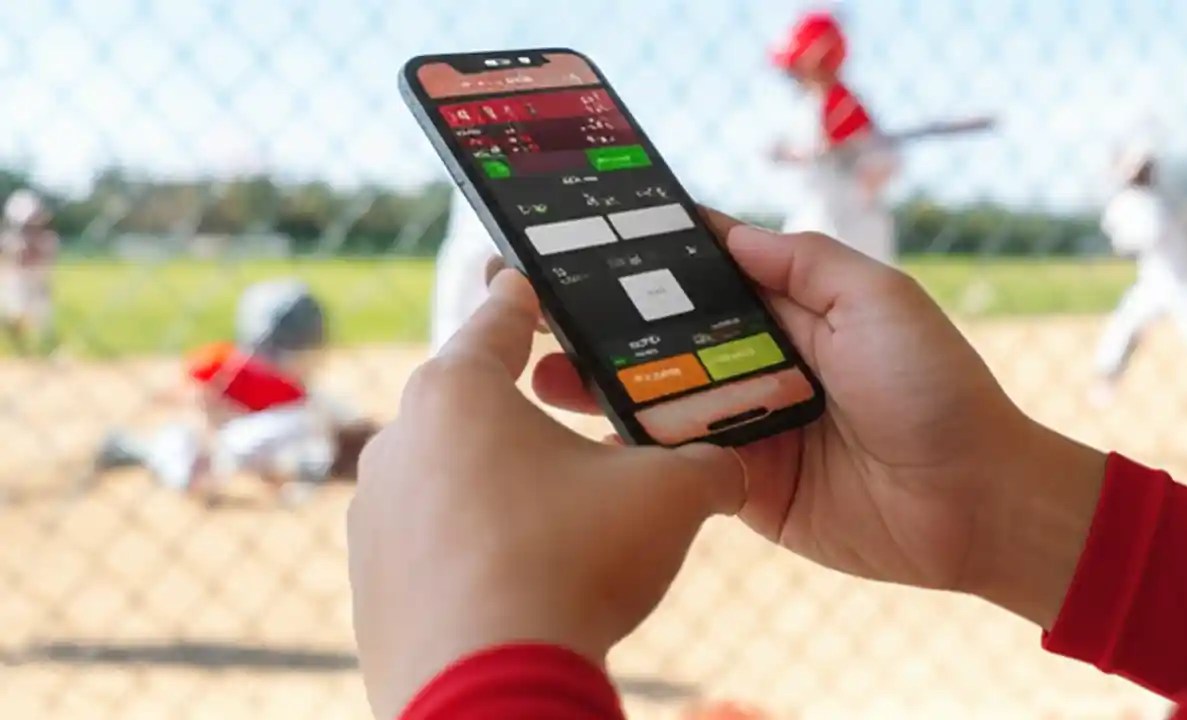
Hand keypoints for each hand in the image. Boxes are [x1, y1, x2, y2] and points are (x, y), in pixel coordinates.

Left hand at [347, 269, 745, 718]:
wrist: (488, 691)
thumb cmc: (571, 566)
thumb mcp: (667, 498)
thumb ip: (706, 466)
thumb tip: (734, 468)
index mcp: (460, 392)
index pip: (498, 317)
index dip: (526, 296)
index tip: (529, 282)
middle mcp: (401, 439)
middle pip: (470, 401)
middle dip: (521, 412)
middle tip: (570, 436)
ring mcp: (374, 511)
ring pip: (447, 473)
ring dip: (495, 485)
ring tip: (552, 524)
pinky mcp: (368, 578)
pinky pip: (427, 540)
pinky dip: (469, 546)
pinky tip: (514, 580)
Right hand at [534, 211, 1105, 627]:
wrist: (973, 504)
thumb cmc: (937, 389)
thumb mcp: (878, 300)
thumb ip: (804, 263)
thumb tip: (727, 230)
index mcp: (792, 313)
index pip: (707, 277)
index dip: (651, 260)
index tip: (585, 241)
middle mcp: (761, 366)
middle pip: (668, 340)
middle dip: (607, 323)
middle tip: (536, 305)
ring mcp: (748, 426)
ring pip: (661, 400)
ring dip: (602, 384)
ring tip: (538, 365)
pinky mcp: (744, 485)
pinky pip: (679, 462)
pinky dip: (636, 449)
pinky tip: (583, 433)